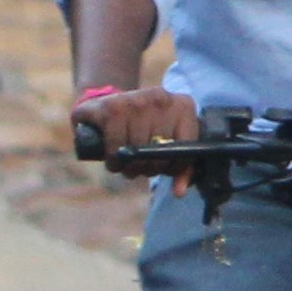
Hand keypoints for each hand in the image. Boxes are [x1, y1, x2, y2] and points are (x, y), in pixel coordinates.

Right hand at [71, 85, 200, 163]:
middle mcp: (161, 98)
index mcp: (182, 105)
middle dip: (148, 168)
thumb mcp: (166, 141)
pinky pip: (116, 145)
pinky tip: (112, 161)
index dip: (175, 166)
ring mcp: (136, 100)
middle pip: (160, 150)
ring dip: (129, 166)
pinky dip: (113, 159)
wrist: (104, 103)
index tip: (164, 170)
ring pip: (137, 148)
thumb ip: (179, 166)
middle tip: (140, 169)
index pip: (187, 146)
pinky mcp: (111, 107)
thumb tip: (179, 192)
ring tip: (125, 166)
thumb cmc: (141, 128)